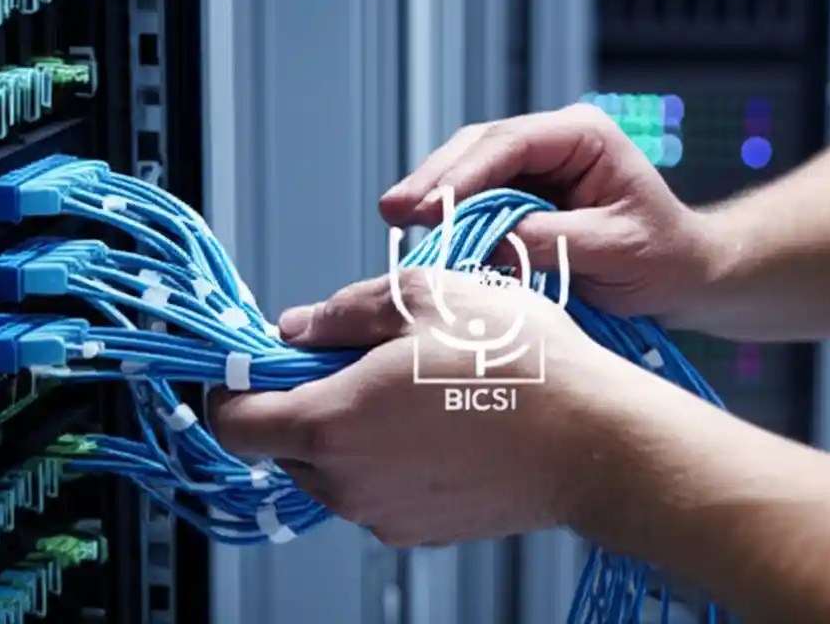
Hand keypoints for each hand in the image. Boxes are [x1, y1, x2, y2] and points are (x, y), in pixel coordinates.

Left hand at [209, 269, 643, 546]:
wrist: (595, 442)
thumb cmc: (519, 366)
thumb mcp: (424, 298)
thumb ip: (341, 312)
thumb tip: (295, 326)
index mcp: (332, 422)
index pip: (234, 423)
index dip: (236, 387)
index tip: (258, 363)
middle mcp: (346, 481)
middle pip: (281, 443)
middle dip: (299, 400)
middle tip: (353, 359)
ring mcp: (381, 513)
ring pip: (327, 468)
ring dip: (345, 428)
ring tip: (407, 388)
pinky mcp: (416, 530)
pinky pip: (371, 490)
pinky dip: (382, 459)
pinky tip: (433, 423)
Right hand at [379, 103, 720, 320]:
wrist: (682, 275)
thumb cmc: (663, 257)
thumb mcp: (615, 250)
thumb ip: (553, 241)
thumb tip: (490, 242)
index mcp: (584, 136)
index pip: (512, 142)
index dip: (464, 172)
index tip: (428, 204)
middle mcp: (553, 141)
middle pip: (477, 147)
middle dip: (433, 178)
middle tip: (393, 210)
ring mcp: (534, 166)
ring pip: (467, 168)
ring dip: (431, 193)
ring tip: (395, 219)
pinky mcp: (520, 194)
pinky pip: (473, 197)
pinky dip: (446, 214)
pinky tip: (422, 231)